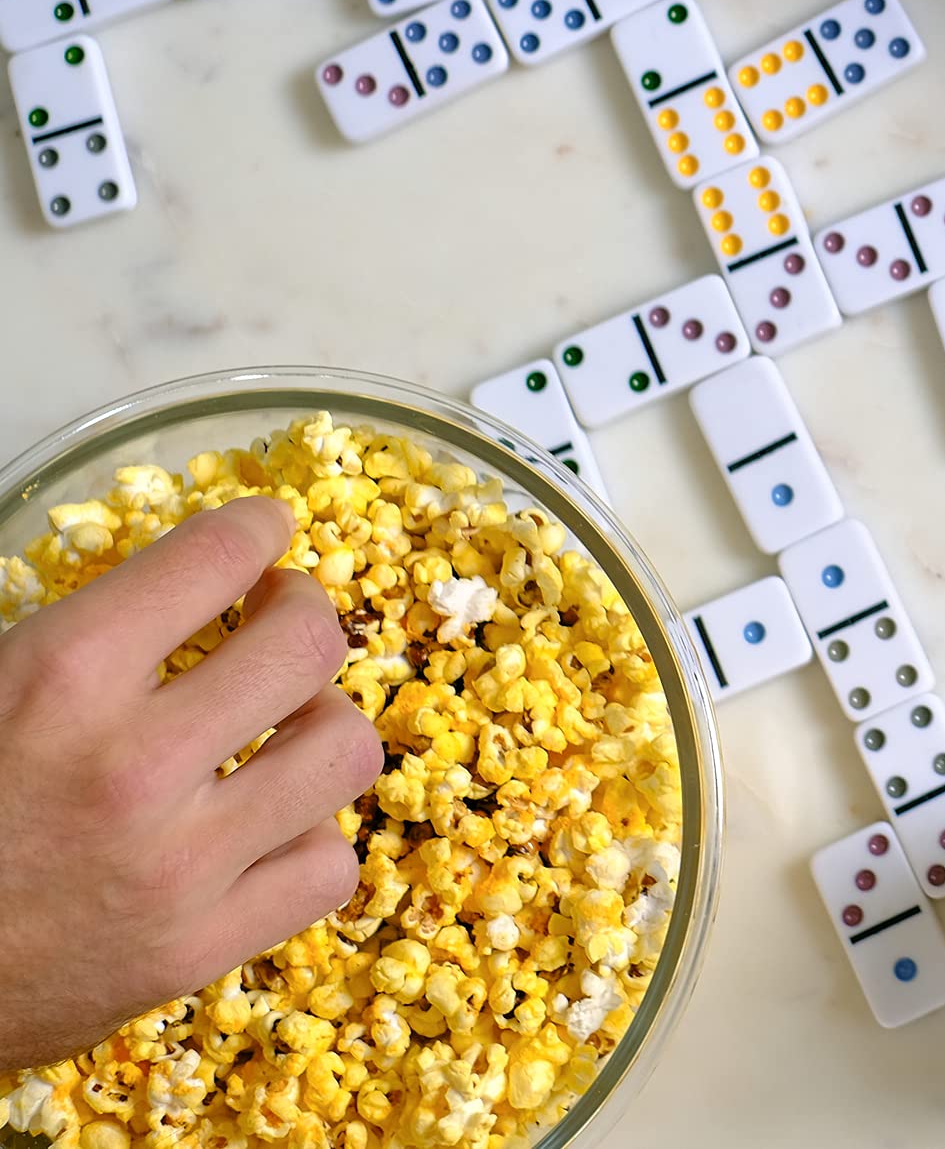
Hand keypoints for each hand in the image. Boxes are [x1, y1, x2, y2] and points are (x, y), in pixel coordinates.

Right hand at [0, 497, 382, 1071]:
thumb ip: (87, 632)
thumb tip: (190, 579)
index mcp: (64, 677)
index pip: (217, 555)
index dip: (257, 528)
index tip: (265, 532)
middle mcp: (134, 763)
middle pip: (307, 644)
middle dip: (301, 614)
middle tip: (275, 619)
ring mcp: (176, 866)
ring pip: (343, 753)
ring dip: (321, 724)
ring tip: (284, 724)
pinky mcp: (193, 953)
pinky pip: (325, 869)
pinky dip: (309, 838)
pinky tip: (267, 824)